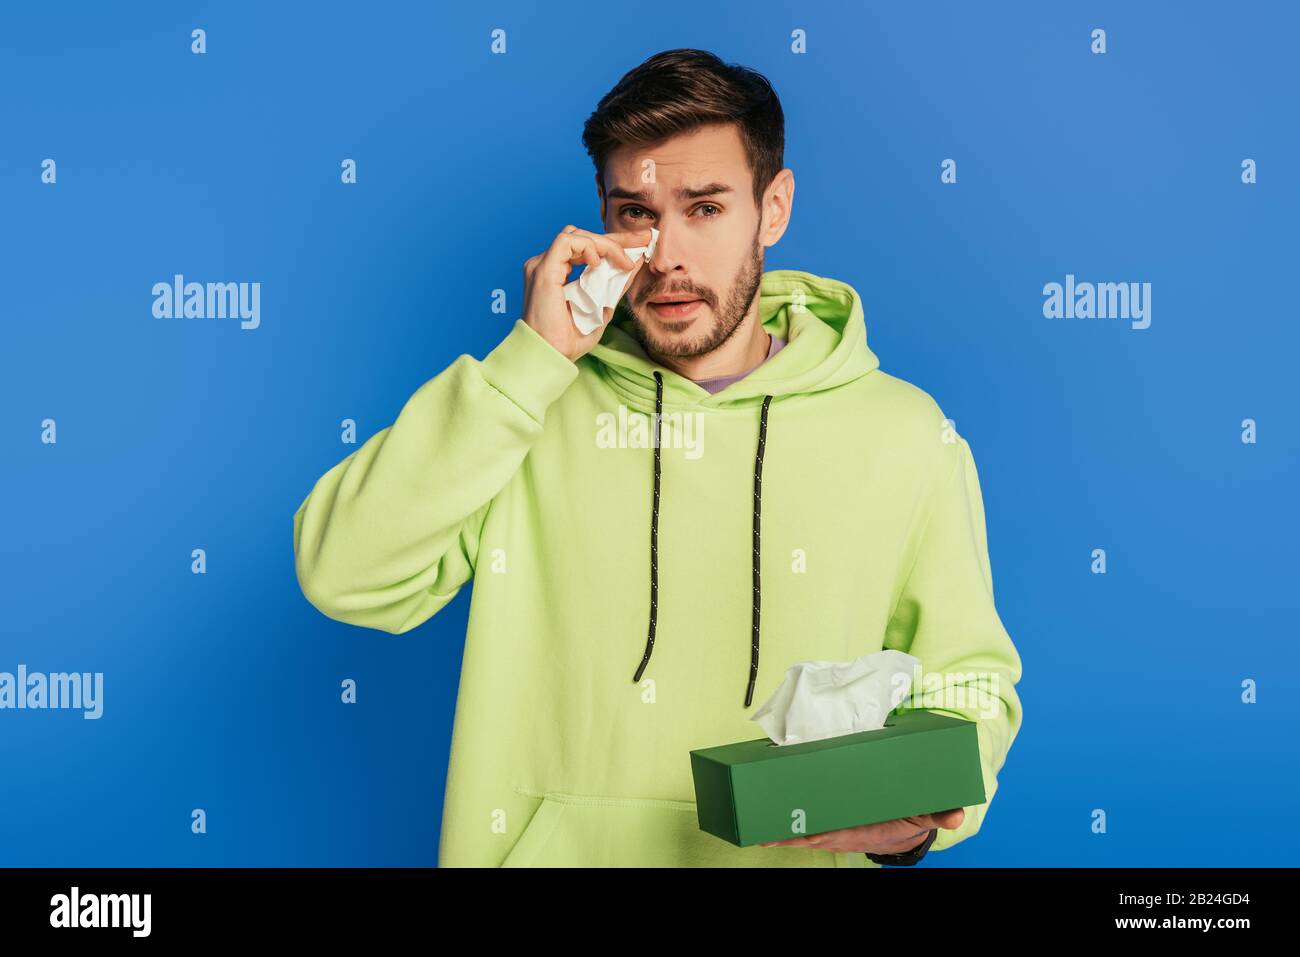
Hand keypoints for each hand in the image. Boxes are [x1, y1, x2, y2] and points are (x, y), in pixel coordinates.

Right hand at [522, 225, 652, 361]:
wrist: (551, 356)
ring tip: (623, 262)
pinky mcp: (543, 269)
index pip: (587, 247)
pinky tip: (598, 264)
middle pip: (583, 236)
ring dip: (605, 244)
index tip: (640, 244)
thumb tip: (636, 263)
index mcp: (558, 273)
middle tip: (643, 240)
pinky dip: (587, 247)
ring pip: (576, 234)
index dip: (614, 243)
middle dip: (616, 238)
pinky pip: (566, 241)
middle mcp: (548, 265)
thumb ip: (616, 285)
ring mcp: (543, 265)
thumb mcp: (602, 307)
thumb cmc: (569, 340)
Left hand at [759, 807, 964, 853]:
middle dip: (787, 834)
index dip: (817, 834)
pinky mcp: (831, 823)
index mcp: (864, 829)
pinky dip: (789, 825)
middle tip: (761, 832)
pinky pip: (807, 824)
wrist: (906, 827)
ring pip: (805, 832)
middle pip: (812, 834)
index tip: (799, 833)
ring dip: (782, 831)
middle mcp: (845, 831)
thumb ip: (939, 814)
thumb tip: (956, 815)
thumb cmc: (909, 817)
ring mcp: (835, 828)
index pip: (837, 833)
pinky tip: (771, 819)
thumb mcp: (926, 814)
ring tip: (756, 827)